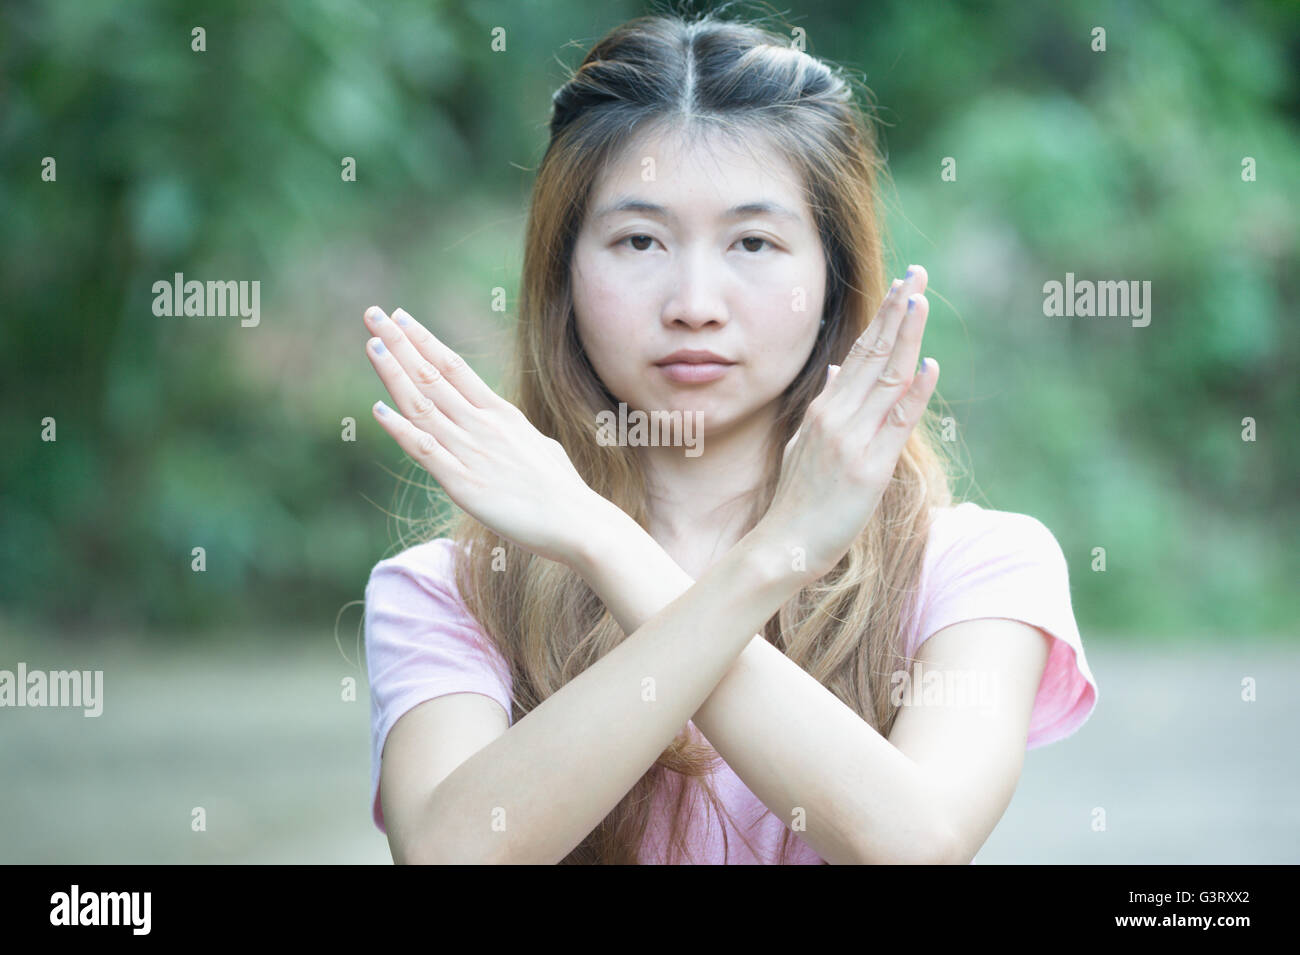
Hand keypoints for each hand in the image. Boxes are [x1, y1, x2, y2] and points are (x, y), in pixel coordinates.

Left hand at [362, 305, 603, 566]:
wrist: (577, 522)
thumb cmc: (563, 490)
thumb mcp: (541, 448)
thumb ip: (518, 436)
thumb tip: (515, 432)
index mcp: (501, 414)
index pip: (454, 367)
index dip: (424, 341)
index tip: (401, 318)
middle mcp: (482, 425)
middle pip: (432, 377)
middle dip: (399, 344)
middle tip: (373, 315)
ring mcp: (471, 452)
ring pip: (423, 406)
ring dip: (394, 374)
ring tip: (371, 345)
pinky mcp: (463, 484)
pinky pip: (425, 451)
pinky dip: (400, 429)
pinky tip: (378, 410)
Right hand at [757, 266, 939, 583]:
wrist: (784, 544)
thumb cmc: (798, 499)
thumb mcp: (804, 443)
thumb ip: (827, 407)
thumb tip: (842, 370)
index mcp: (824, 410)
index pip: (859, 353)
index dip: (883, 319)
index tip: (901, 287)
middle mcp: (837, 417)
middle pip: (873, 354)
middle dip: (896, 312)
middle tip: (916, 274)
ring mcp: (852, 440)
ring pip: (885, 379)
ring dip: (905, 338)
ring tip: (921, 300)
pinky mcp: (869, 468)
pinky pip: (896, 424)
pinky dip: (913, 394)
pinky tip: (928, 367)